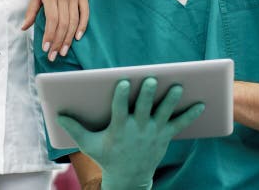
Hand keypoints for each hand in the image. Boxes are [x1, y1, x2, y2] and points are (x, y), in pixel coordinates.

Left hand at [21, 0, 88, 60]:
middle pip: (63, 23)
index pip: (51, 20)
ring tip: (64, 51)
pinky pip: (85, 13)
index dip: (50, 36)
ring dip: (69, 38)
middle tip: (55, 55)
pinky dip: (82, 26)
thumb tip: (24, 28)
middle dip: (58, 42)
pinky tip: (77, 37)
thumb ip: (31, 10)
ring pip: (74, 21)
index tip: (46, 49)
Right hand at [58, 78, 204, 189]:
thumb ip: (75, 128)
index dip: (122, 95)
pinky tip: (201, 104)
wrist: (128, 179)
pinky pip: (179, 124)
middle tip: (153, 79)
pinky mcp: (165, 137)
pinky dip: (190, 115)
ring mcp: (153, 133)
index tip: (123, 81)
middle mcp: (137, 130)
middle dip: (148, 95)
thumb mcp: (89, 144)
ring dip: (171, 100)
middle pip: (144, 109)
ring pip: (164, 114)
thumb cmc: (107, 156)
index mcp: (119, 129)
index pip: (120, 110)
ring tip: (178, 86)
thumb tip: (58, 114)